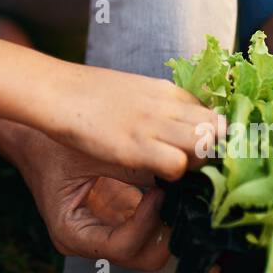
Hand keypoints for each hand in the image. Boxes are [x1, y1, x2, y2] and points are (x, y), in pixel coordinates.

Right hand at [16, 136, 171, 263]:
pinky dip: (162, 215)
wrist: (33, 141)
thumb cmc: (52, 145)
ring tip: (176, 191)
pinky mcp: (116, 224)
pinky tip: (170, 189)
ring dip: (167, 224)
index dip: (147, 222)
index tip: (160, 191)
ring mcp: (104, 237)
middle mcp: (89, 244)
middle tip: (177, 195)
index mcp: (71, 234)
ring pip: (150, 249)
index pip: (122, 247)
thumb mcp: (90, 153)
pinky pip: (148, 231)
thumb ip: (131, 166)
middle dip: (164, 230)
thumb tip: (178, 172)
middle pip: (142, 258)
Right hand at [53, 62, 224, 182]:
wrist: (54, 90)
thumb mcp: (132, 92)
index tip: (204, 156)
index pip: (212, 114)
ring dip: (197, 165)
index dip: (213, 138)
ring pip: (205, 145)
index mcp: (166, 92)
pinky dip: (172, 177)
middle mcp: (167, 105)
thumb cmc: (85, 95)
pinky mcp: (135, 145)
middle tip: (198, 173)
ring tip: (178, 179)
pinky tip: (156, 182)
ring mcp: (153, 124)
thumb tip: (177, 132)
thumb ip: (158, 107)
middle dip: (215, 153)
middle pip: (218, 128)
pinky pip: (176, 165)